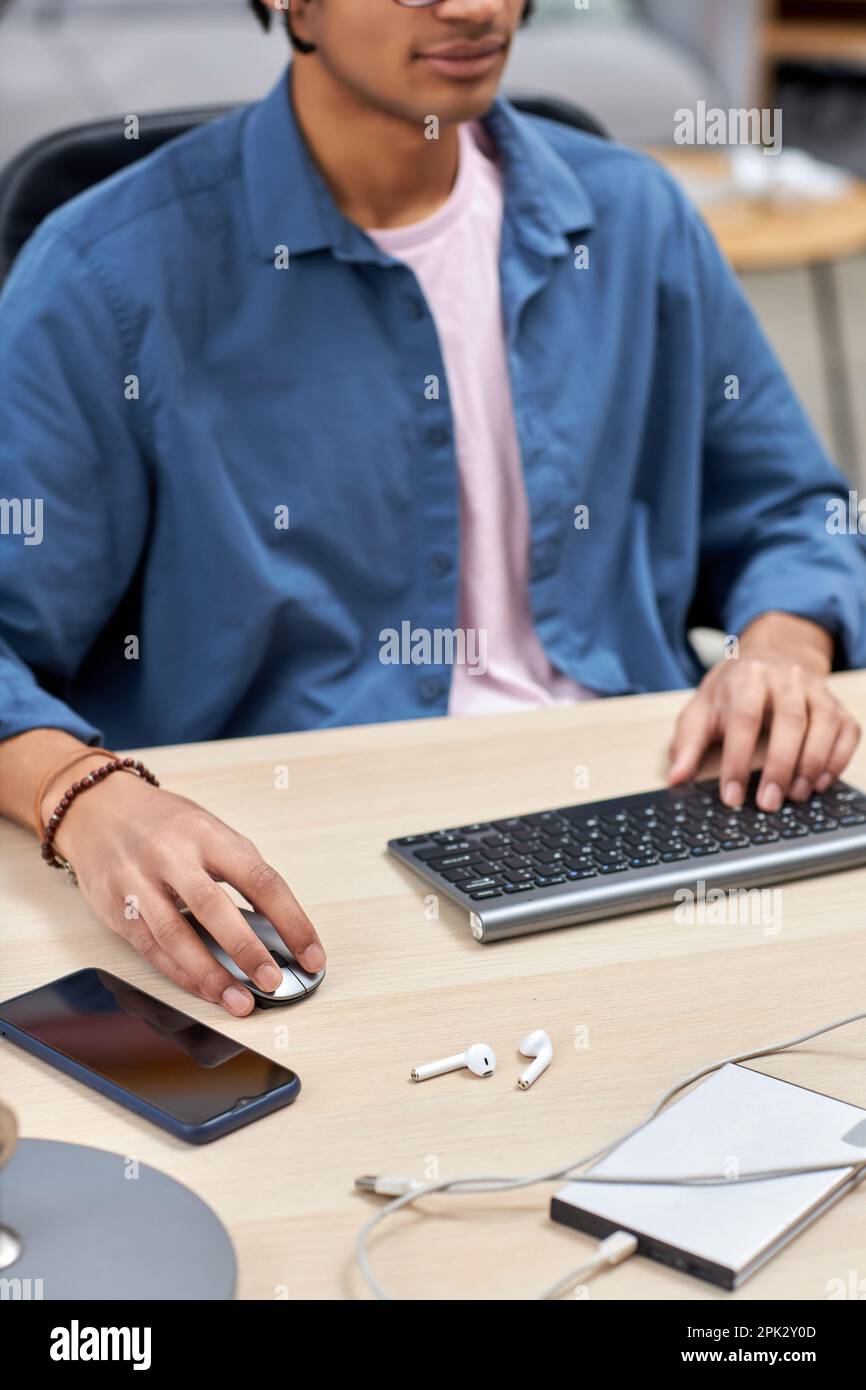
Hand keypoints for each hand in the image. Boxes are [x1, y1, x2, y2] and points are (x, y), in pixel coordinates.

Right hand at [47, 763, 324, 1016]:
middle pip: (213, 907)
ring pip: (175, 935)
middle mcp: (171, 855)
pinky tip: (205, 991)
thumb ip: (241, 870)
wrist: (98, 808)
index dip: (291, 920)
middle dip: (247, 949)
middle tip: (273, 982)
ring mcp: (138, 881)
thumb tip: (277, 926)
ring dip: (210, 975)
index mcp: (208, 834)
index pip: (260, 879)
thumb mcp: (209, 830)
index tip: (312, 954)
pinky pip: (151, 949)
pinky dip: (181, 974)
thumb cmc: (166, 824)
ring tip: (239, 1002)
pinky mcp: (116, 907)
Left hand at [668, 613, 860, 810]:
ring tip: (795, 796)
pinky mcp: (837, 705)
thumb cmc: (733, 691)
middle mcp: (787, 678)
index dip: (738, 760)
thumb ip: (687, 743)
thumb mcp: (701, 709)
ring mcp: (817, 690)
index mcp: (748, 677)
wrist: (770, 656)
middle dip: (779, 767)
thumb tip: (676, 778)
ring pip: (823, 725)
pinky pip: (847, 731)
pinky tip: (821, 782)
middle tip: (768, 804)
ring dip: (812, 765)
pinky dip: (838, 759)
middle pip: (789, 722)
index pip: (744, 719)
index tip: (731, 796)